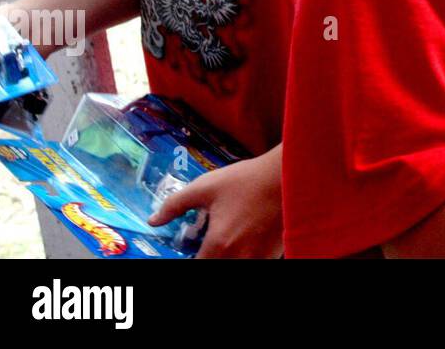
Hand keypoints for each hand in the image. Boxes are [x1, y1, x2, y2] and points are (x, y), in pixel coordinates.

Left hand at [149, 146, 283, 258]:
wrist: (290, 175)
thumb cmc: (248, 179)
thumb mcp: (207, 186)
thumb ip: (176, 204)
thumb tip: (154, 219)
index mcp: (218, 245)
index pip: (197, 268)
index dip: (189, 262)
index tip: (189, 253)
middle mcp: (239, 258)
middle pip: (214, 269)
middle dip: (207, 259)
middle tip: (205, 247)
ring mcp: (259, 259)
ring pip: (235, 268)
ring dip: (226, 259)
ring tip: (224, 244)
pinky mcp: (274, 254)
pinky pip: (253, 263)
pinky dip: (245, 257)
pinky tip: (244, 241)